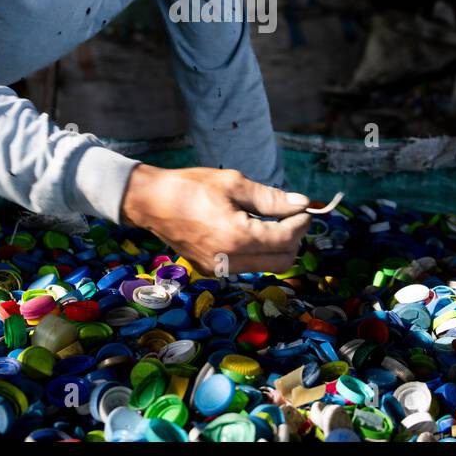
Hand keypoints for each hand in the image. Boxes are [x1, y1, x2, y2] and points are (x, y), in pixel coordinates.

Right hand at [120, 164, 311, 275]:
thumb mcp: (235, 185)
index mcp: (238, 238)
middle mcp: (230, 261)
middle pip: (282, 261)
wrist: (152, 202)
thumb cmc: (192, 187)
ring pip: (266, 266)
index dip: (300, 223)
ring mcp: (220, 269)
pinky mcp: (211, 270)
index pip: (286, 239)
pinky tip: (250, 230)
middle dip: (293, 239)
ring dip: (276, 247)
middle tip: (291, 217)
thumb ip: (271, 198)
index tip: (303, 208)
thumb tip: (301, 203)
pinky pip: (246, 266)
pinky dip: (257, 252)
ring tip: (271, 222)